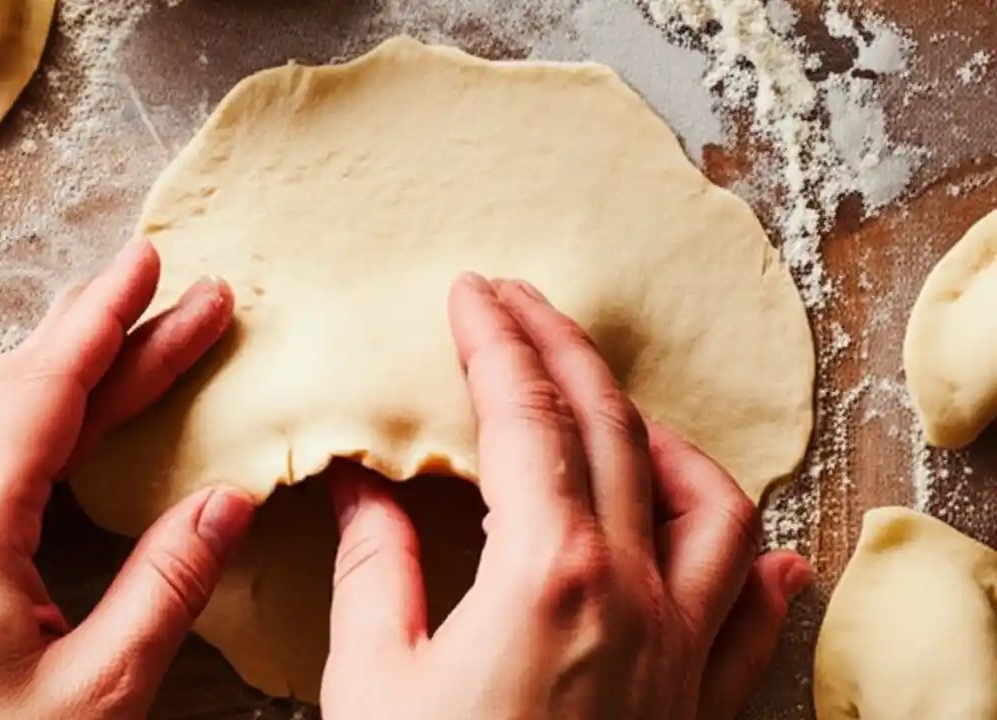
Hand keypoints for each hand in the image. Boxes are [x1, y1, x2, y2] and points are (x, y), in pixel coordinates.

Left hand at [0, 238, 255, 718]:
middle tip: (181, 295)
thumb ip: (166, 586)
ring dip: (55, 362)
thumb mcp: (99, 691)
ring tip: (122, 336)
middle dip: (106, 333)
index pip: (45, 391)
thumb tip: (228, 500)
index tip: (153, 265)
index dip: (108, 321)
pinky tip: (39, 407)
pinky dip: (10, 402)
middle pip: (18, 386)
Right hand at [322, 274, 811, 719]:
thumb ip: (375, 568)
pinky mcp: (701, 705)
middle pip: (613, 429)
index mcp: (548, 574)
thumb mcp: (373, 681)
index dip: (495, 338)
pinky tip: (759, 553)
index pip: (525, 413)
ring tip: (619, 416)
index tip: (469, 291)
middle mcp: (635, 594)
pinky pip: (758, 617)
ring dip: (667, 442)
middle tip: (520, 304)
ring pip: (716, 508)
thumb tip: (363, 485)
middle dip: (564, 349)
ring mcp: (684, 650)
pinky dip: (760, 568)